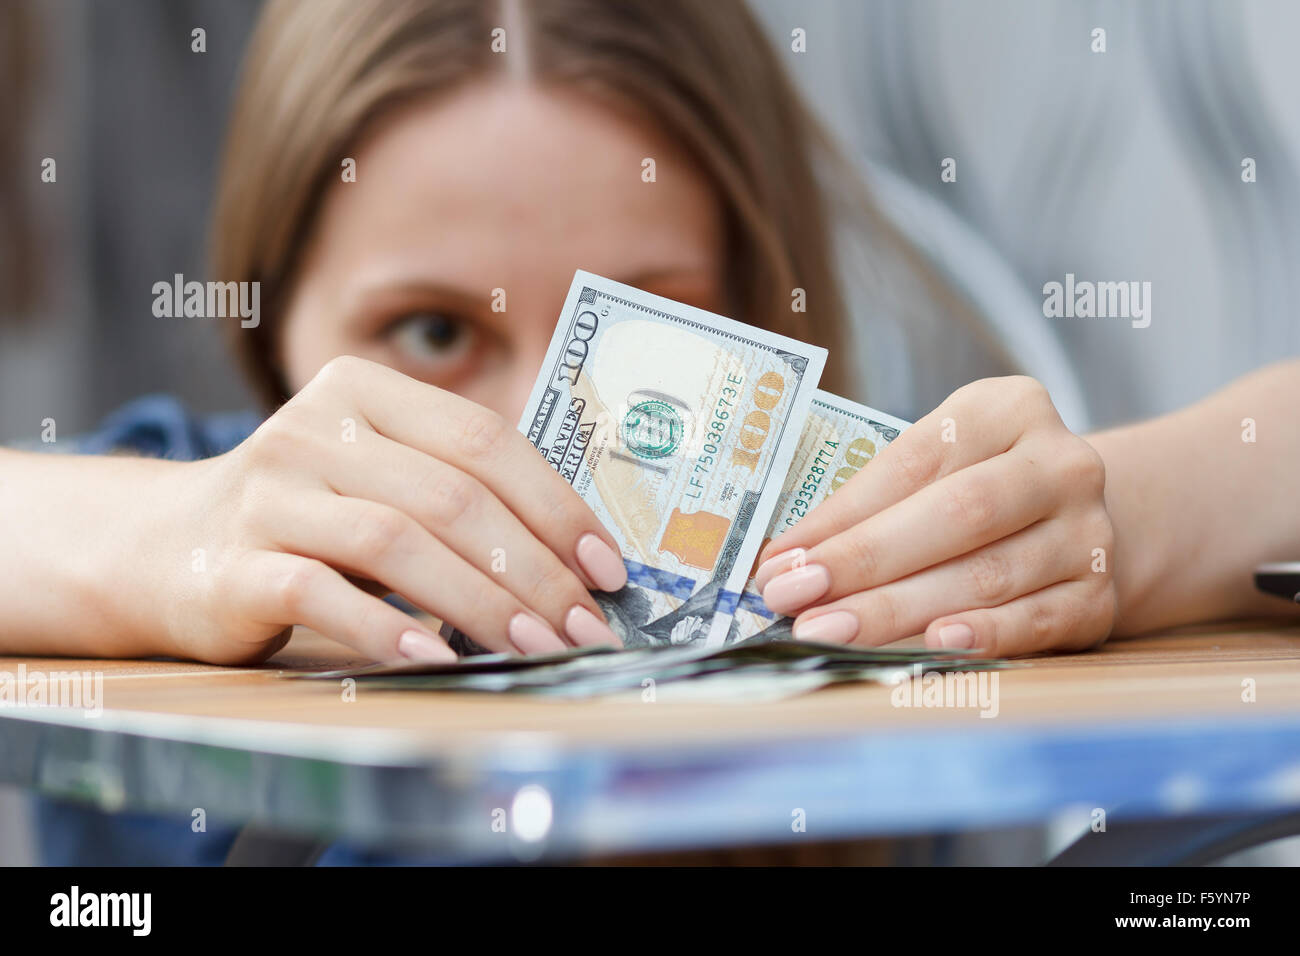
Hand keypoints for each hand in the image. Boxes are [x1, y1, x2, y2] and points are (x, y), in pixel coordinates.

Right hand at [150, 356, 625, 664]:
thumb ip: (457, 492)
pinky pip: (322, 594)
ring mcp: (268, 492)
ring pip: (397, 542)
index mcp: (362, 390)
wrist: (165, 549)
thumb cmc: (308, 517)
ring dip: (480, 603)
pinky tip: (440, 658)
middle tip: (583, 627)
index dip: (555, 505)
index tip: (606, 569)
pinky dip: (388, 626)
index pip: (483, 438)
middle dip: (533, 570)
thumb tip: (578, 559)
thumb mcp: (379, 477)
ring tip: (534, 648)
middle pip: (450, 496)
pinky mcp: (233, 563)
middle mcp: (311, 428)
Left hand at [753, 377, 1115, 655]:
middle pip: (955, 514)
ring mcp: (1088, 532)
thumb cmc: (976, 491)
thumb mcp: (935, 466)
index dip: (842, 513)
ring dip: (898, 608)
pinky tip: (933, 644)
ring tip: (831, 631)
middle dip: (863, 561)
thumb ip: (872, 502)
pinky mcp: (1097, 597)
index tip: (782, 557)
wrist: (1074, 524)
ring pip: (986, 575)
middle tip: (794, 598)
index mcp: (1008, 409)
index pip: (913, 462)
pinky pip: (1034, 621)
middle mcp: (1059, 464)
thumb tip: (784, 560)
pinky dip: (982, 634)